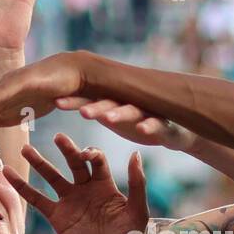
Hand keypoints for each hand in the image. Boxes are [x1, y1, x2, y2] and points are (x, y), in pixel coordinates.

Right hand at [2, 133, 149, 233]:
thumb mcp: (138, 211)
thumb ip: (138, 184)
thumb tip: (135, 154)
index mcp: (106, 185)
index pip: (96, 162)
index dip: (91, 154)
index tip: (86, 155)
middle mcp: (86, 189)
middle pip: (74, 163)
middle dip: (67, 150)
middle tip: (59, 137)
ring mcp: (70, 202)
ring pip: (52, 177)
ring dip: (40, 162)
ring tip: (25, 148)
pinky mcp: (57, 217)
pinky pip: (36, 199)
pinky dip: (22, 187)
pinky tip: (9, 172)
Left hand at [54, 97, 196, 152]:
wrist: (177, 132)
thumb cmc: (139, 123)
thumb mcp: (114, 117)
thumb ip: (93, 110)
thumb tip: (60, 107)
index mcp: (113, 105)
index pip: (91, 100)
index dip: (75, 101)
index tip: (57, 102)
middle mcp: (128, 105)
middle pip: (109, 104)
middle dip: (95, 107)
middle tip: (82, 112)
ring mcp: (147, 113)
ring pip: (132, 112)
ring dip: (120, 114)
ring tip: (108, 118)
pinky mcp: (165, 126)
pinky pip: (157, 125)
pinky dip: (150, 126)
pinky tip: (143, 129)